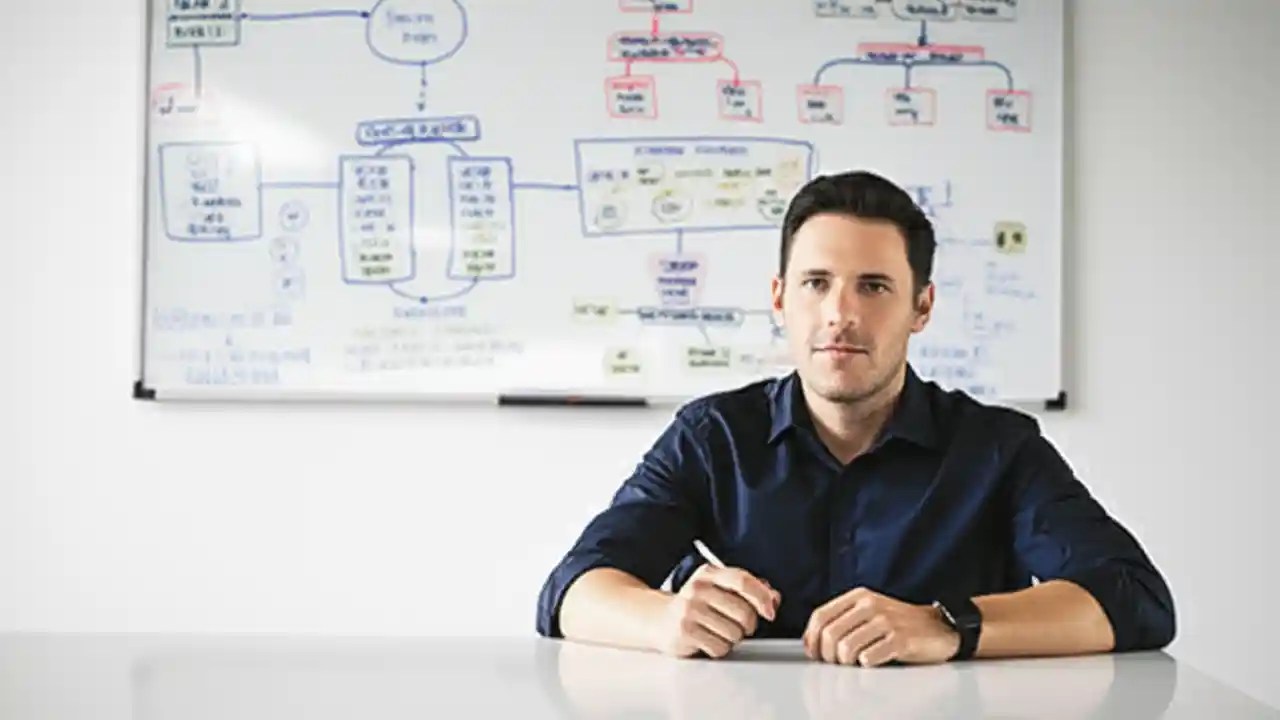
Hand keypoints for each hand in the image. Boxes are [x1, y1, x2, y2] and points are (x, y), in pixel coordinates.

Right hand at [650, 564, 780, 658]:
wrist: (659, 619)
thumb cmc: (696, 605)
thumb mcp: (720, 589)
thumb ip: (749, 590)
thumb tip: (773, 598)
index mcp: (709, 573)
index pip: (742, 581)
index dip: (762, 597)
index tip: (770, 612)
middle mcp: (697, 588)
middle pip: (743, 612)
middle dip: (749, 625)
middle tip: (741, 626)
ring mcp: (689, 610)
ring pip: (734, 633)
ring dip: (733, 638)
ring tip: (720, 631)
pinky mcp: (685, 632)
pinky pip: (720, 647)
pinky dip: (720, 648)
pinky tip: (709, 640)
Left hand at [802, 588, 959, 666]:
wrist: (940, 627)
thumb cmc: (900, 624)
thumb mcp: (868, 613)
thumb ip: (842, 621)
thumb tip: (812, 643)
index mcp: (859, 596)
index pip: (820, 616)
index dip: (812, 639)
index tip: (815, 653)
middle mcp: (871, 605)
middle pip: (830, 635)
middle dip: (828, 656)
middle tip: (837, 663)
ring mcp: (886, 621)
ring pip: (846, 648)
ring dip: (846, 663)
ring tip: (856, 663)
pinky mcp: (900, 640)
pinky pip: (869, 658)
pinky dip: (866, 665)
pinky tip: (874, 661)